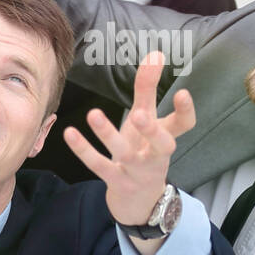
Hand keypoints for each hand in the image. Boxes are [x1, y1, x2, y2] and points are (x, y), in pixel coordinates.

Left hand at [64, 51, 194, 228]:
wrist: (139, 201)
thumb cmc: (143, 151)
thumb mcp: (146, 120)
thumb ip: (148, 89)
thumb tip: (156, 53)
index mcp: (166, 139)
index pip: (184, 126)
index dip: (185, 111)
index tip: (183, 92)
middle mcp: (155, 156)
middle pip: (162, 145)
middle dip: (152, 130)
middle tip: (140, 114)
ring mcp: (135, 171)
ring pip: (124, 154)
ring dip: (108, 135)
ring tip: (93, 114)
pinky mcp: (115, 181)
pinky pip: (98, 165)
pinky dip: (84, 150)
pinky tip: (69, 132)